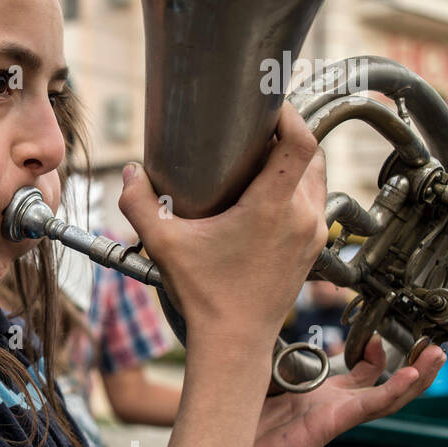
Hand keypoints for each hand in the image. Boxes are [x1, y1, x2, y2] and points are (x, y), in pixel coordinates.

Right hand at [118, 102, 328, 340]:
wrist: (234, 341)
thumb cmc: (205, 296)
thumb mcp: (163, 244)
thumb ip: (140, 203)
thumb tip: (130, 172)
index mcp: (274, 206)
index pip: (300, 140)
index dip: (288, 113)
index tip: (266, 105)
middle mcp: (302, 216)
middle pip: (311, 153)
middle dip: (287, 134)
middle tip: (254, 129)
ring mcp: (313, 233)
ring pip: (317, 177)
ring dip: (295, 161)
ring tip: (260, 157)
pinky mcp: (312, 248)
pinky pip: (314, 202)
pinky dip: (297, 187)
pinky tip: (267, 193)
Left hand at [242, 337, 444, 446]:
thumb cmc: (240, 429)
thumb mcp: (257, 384)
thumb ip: (268, 363)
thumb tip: (259, 335)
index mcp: (318, 397)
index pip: (359, 374)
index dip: (373, 355)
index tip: (376, 335)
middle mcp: (331, 406)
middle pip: (383, 385)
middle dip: (413, 367)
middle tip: (434, 347)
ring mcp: (334, 416)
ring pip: (387, 398)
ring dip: (416, 378)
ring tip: (438, 356)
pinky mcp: (330, 424)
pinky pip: (369, 407)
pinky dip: (394, 391)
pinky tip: (413, 376)